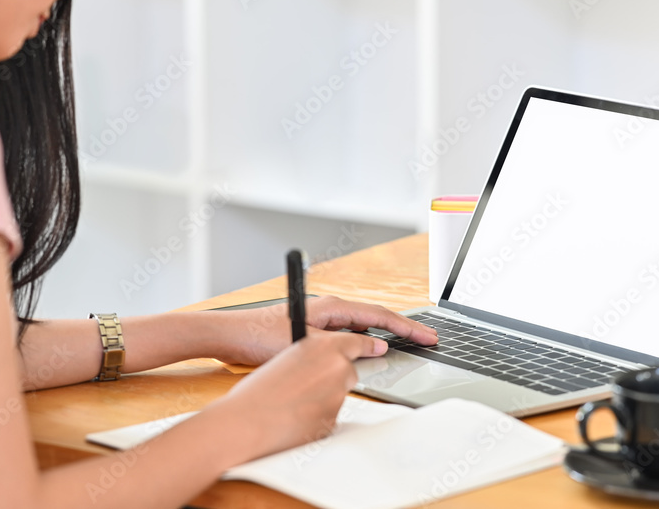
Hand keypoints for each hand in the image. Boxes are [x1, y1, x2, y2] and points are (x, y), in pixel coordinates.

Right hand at [216, 331, 383, 456]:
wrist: (245, 422)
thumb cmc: (256, 390)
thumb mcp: (286, 358)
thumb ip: (312, 357)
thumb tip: (325, 364)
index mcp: (322, 346)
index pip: (357, 343)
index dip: (367, 347)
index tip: (378, 349)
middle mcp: (336, 368)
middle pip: (350, 372)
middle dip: (335, 379)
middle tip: (308, 386)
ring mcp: (338, 395)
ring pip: (338, 397)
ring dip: (322, 400)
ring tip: (291, 404)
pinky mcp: (335, 420)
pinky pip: (330, 417)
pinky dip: (316, 418)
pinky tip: (294, 418)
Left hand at [217, 295, 437, 365]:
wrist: (228, 336)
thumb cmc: (260, 337)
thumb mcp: (306, 344)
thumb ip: (343, 345)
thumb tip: (376, 346)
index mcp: (332, 307)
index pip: (379, 315)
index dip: (407, 327)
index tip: (428, 336)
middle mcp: (330, 308)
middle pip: (377, 317)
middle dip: (404, 329)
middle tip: (429, 340)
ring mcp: (323, 317)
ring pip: (364, 325)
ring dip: (387, 334)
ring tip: (411, 344)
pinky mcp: (314, 328)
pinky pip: (351, 333)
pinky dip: (368, 339)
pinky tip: (374, 351)